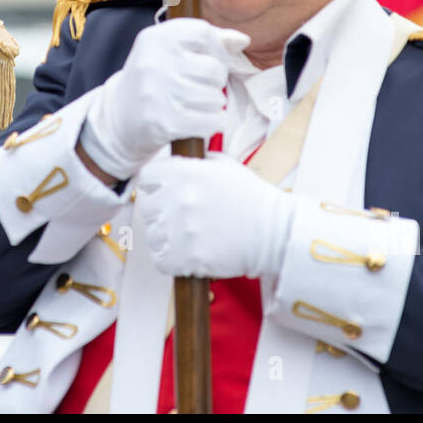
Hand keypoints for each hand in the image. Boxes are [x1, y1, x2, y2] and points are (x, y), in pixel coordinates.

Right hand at [81, 18, 247, 178]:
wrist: (118, 118)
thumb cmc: (153, 80)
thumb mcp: (169, 51)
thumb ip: (206, 41)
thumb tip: (242, 40)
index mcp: (155, 38)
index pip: (203, 33)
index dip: (218, 48)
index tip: (216, 60)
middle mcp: (153, 62)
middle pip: (215, 69)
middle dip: (216, 82)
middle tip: (200, 87)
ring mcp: (157, 93)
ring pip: (216, 98)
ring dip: (213, 105)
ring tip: (194, 104)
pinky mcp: (164, 123)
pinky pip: (212, 121)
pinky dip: (212, 124)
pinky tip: (198, 121)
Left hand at [136, 153, 295, 278]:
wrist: (275, 232)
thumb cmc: (251, 198)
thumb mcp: (224, 167)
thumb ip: (196, 162)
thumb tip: (178, 162)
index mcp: (185, 172)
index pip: (147, 178)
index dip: (155, 187)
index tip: (165, 194)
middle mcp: (179, 198)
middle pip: (147, 208)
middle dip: (161, 214)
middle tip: (181, 220)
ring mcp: (181, 229)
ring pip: (152, 236)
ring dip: (166, 239)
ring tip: (188, 239)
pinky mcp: (187, 257)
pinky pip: (160, 260)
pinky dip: (170, 260)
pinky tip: (186, 255)